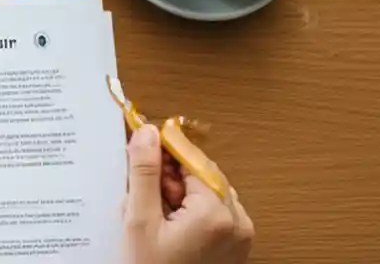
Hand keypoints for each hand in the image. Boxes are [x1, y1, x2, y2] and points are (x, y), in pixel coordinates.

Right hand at [124, 126, 253, 263]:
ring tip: (157, 215)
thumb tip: (148, 134)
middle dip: (173, 177)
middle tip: (146, 194)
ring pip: (208, 192)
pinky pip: (216, 212)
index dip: (166, 151)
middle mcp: (237, 222)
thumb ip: (144, 174)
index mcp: (216, 214)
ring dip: (182, 193)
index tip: (144, 143)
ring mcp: (240, 236)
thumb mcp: (139, 222)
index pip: (193, 161)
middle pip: (202, 176)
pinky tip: (170, 225)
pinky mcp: (237, 245)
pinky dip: (193, 210)